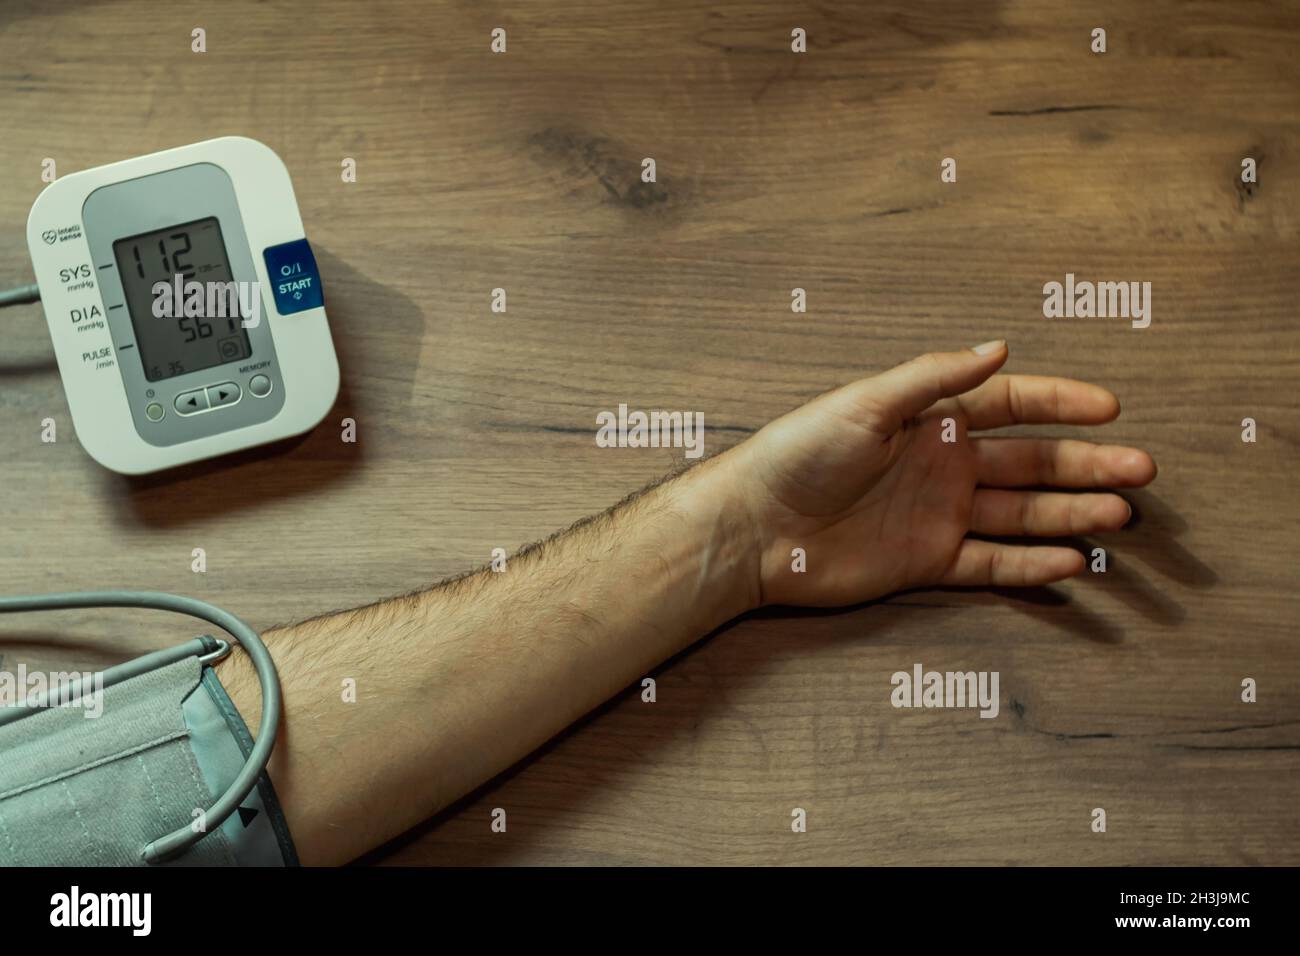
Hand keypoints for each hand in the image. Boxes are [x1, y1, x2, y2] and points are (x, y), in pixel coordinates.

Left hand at [728, 341, 1156, 605]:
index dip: (1061, 403)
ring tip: (1120, 515)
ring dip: (1070, 514)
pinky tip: (1071, 563)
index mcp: (930, 419)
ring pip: (1020, 515)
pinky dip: (1030, 565)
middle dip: (1085, 465)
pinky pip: (990, 564)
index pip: (1010, 404)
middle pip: (1029, 463)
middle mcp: (942, 465)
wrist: (754, 526)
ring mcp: (938, 515)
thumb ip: (933, 378)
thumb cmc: (799, 453)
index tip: (1112, 407)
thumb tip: (999, 345)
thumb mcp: (865, 404)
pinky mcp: (925, 562)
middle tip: (1141, 469)